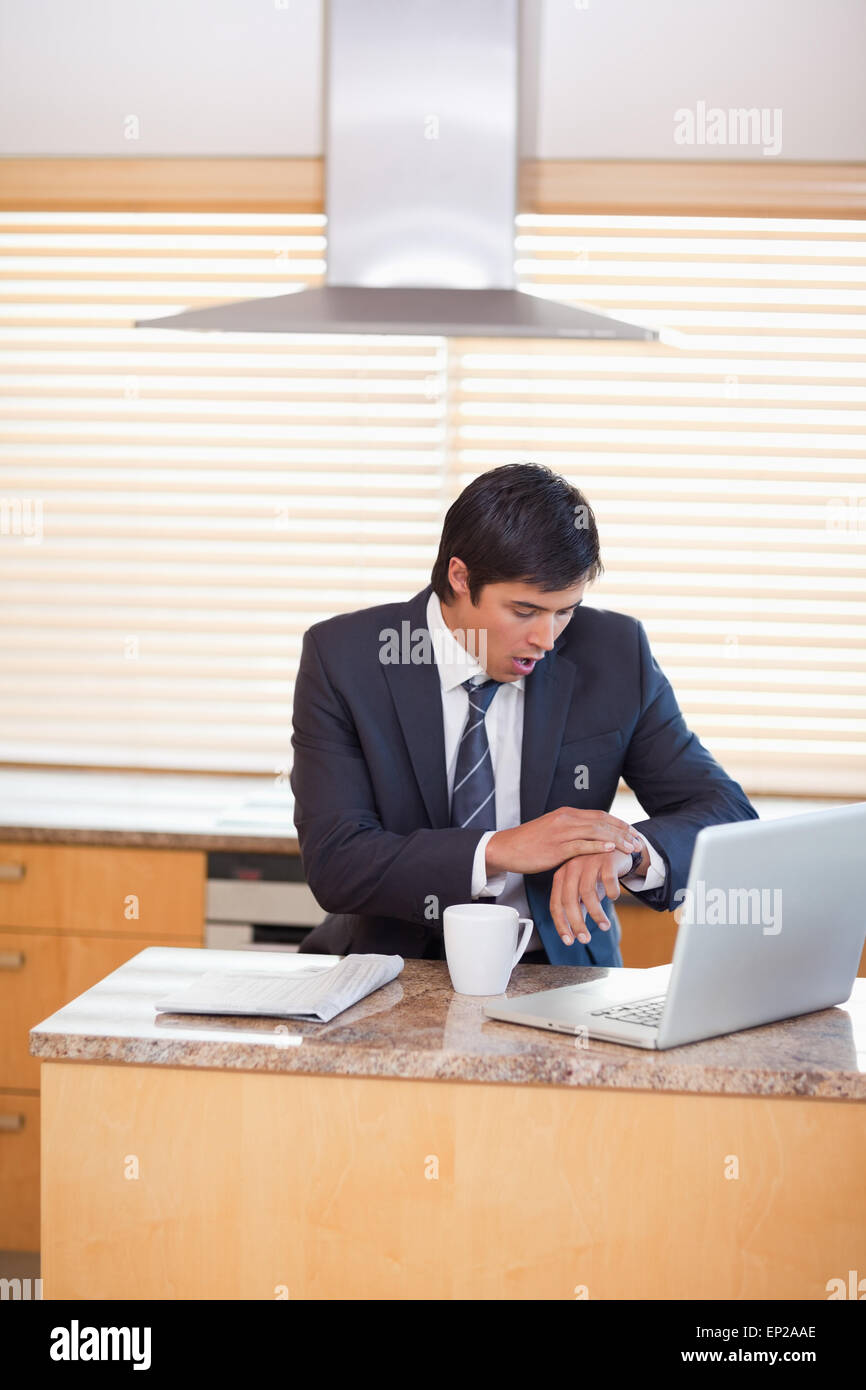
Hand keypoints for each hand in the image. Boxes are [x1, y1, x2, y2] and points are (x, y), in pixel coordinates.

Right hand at [486, 808, 643, 876]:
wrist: (506, 848)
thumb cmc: (529, 842)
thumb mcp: (552, 830)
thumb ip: (571, 830)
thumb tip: (589, 836)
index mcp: (566, 814)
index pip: (599, 815)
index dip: (618, 823)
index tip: (632, 832)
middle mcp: (566, 819)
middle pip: (602, 822)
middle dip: (623, 831)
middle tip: (638, 841)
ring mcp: (561, 833)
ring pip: (595, 832)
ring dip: (616, 839)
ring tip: (631, 847)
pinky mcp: (555, 847)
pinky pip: (580, 845)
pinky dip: (597, 846)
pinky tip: (610, 849)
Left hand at [549, 849, 632, 944]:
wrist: (618, 846)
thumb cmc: (598, 870)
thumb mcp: (585, 888)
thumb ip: (578, 906)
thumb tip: (573, 931)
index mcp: (562, 875)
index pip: (556, 903)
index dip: (561, 924)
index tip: (568, 941)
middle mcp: (572, 867)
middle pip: (569, 900)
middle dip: (576, 923)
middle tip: (584, 939)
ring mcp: (588, 861)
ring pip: (588, 893)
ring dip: (597, 914)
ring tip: (604, 926)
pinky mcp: (606, 859)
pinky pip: (608, 881)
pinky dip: (612, 893)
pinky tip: (615, 897)